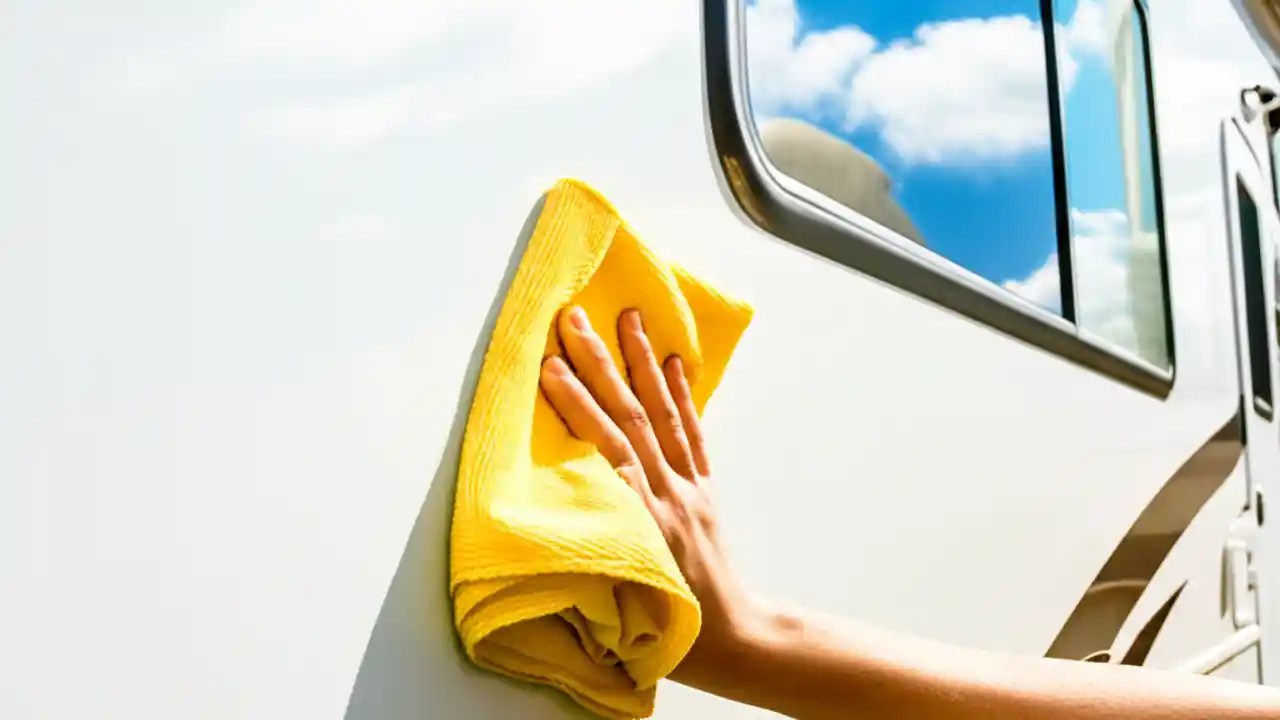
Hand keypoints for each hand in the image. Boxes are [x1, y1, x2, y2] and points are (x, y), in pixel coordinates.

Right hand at [539, 306, 763, 687]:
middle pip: (630, 418)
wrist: (738, 639)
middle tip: (576, 320)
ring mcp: (692, 489)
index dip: (577, 406)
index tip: (550, 368)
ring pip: (664, 415)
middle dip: (600, 365)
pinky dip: (682, 395)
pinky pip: (695, 434)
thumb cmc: (675, 629)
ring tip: (630, 317)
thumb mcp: (623, 600)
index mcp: (645, 521)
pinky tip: (674, 362)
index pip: (606, 449)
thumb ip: (593, 553)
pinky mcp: (707, 490)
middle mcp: (671, 494)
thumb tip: (552, 513)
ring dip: (643, 364)